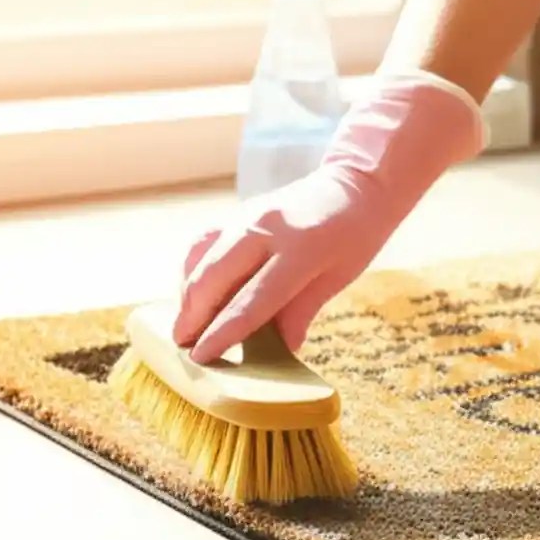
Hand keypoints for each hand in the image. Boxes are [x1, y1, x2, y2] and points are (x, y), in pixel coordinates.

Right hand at [171, 70, 487, 363]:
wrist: (357, 183)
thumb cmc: (356, 235)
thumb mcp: (337, 278)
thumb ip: (301, 312)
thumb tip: (279, 353)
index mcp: (300, 249)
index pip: (252, 300)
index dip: (223, 332)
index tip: (200, 356)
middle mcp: (266, 228)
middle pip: (214, 276)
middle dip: (192, 314)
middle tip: (182, 345)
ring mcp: (248, 214)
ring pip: (202, 258)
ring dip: (189, 293)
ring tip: (186, 324)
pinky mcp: (240, 211)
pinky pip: (206, 242)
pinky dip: (194, 268)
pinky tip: (196, 291)